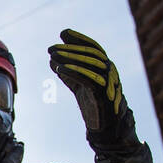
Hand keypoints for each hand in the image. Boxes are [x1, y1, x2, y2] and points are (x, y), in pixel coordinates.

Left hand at [47, 29, 132, 145]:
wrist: (106, 129)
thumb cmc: (93, 106)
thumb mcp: (79, 86)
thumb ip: (69, 73)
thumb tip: (53, 60)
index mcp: (105, 67)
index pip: (93, 48)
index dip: (79, 39)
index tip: (63, 33)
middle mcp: (110, 71)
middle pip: (90, 54)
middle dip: (70, 49)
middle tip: (51, 48)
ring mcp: (109, 82)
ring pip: (90, 64)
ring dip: (70, 58)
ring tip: (52, 56)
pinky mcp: (104, 94)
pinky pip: (89, 79)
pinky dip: (74, 72)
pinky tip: (59, 69)